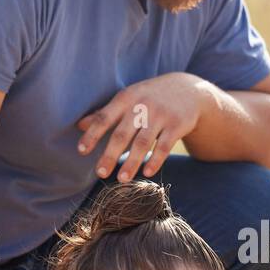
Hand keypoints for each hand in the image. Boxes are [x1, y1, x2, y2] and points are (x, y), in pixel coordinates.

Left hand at [76, 73, 214, 181]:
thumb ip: (105, 113)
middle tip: (100, 173)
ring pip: (143, 143)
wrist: (189, 90)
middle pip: (122, 134)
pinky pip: (164, 146)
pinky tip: (147, 173)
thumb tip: (80, 126)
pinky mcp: (177, 124)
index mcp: (126, 98)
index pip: (104, 118)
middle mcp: (142, 105)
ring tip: (122, 179)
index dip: (92, 134)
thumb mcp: (128, 99)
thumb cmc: (150, 98)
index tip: (81, 151)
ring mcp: (161, 115)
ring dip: (132, 162)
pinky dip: (155, 160)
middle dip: (110, 154)